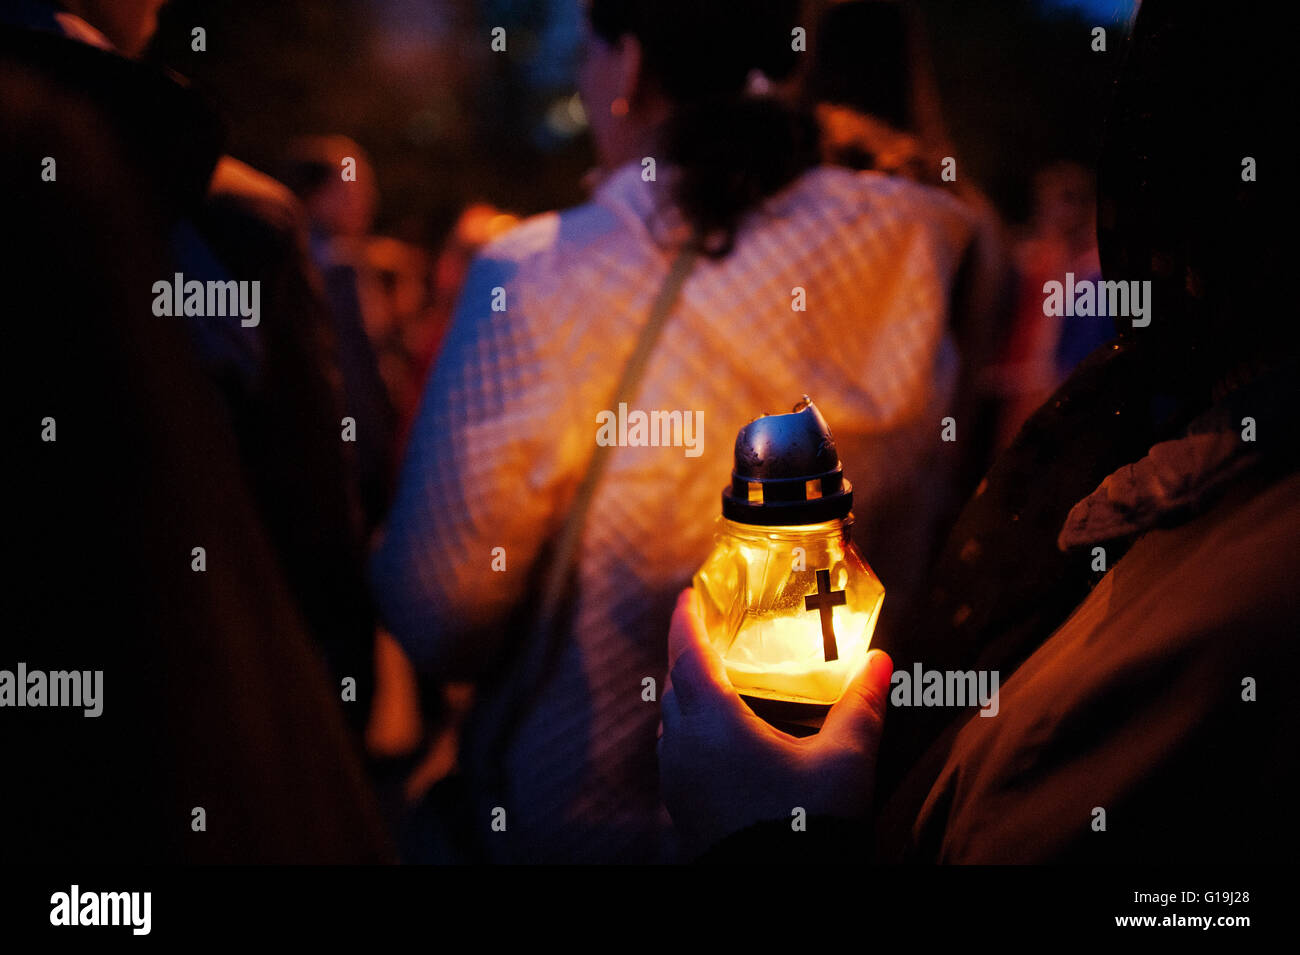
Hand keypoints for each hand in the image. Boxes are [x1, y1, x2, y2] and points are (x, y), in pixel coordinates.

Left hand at [658, 588, 892, 855]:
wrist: (778, 894)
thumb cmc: (808, 825)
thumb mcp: (844, 762)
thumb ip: (861, 706)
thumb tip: (881, 660)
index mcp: (713, 722)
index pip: (687, 653)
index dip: (688, 619)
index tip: (691, 593)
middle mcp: (683, 746)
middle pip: (676, 684)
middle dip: (691, 654)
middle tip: (716, 633)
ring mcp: (676, 779)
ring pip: (672, 721)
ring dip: (690, 694)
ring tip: (721, 681)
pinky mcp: (682, 807)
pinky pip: (677, 752)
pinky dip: (693, 730)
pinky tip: (724, 737)